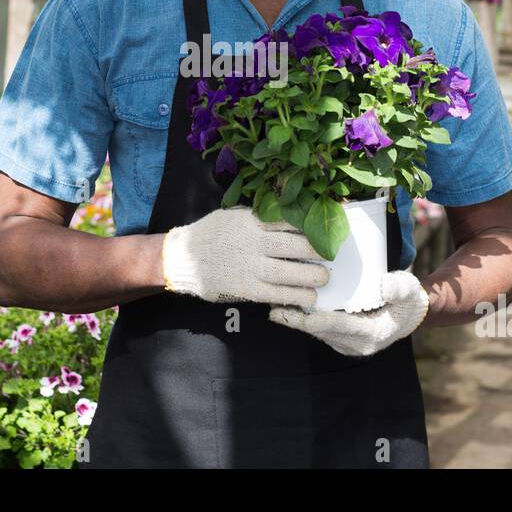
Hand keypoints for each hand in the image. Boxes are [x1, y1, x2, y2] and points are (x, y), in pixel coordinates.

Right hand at [161, 206, 329, 306]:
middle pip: (294, 245)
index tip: (327, 226)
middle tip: (330, 255)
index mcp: (251, 221)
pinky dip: (296, 295)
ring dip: (311, 276)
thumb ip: (258, 216)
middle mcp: (253, 242)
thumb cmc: (210, 233)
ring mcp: (250, 267)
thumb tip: (288, 215)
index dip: (311, 223)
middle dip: (316, 250)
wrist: (181, 257)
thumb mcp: (233, 215)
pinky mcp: (247, 288)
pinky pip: (277, 294)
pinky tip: (309, 296)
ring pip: (289, 272)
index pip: (288, 220)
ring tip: (323, 277)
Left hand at [267, 270, 429, 355]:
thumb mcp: (409, 290)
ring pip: (317, 333)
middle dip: (296, 320)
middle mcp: (357, 345)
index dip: (313, 318)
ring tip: (273, 306)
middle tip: (272, 307)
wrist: (409, 315)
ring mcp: (348, 345)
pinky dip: (303, 320)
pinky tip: (288, 307)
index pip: (337, 326)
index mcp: (371, 334)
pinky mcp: (341, 341)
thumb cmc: (407, 300)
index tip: (293, 309)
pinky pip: (319, 332)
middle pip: (320, 332)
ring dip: (296, 321)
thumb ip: (399, 287)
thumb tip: (386, 286)